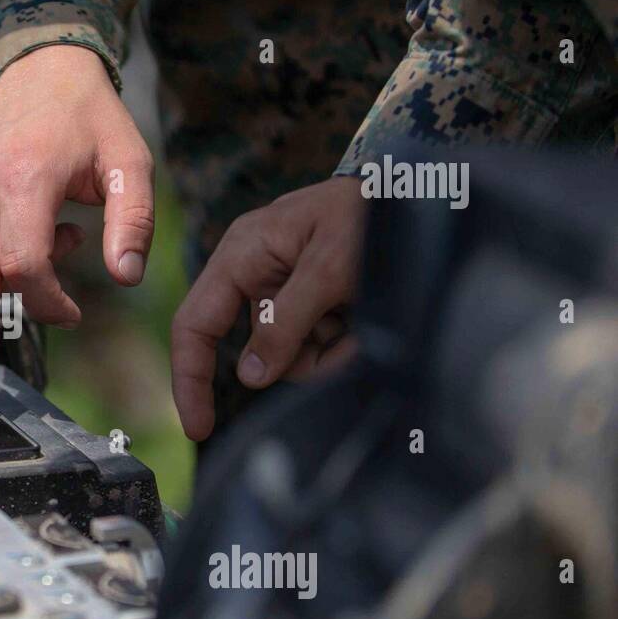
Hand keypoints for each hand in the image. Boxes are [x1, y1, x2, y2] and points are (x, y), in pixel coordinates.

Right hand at [0, 44, 154, 387]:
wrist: (35, 64)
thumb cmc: (88, 116)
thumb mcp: (130, 160)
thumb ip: (134, 220)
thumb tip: (126, 278)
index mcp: (25, 176)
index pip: (23, 261)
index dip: (48, 300)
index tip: (75, 312)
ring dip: (10, 286)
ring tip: (67, 240)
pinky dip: (5, 257)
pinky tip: (48, 226)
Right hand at [171, 175, 365, 440]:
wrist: (428, 190)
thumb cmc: (373, 212)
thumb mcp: (329, 267)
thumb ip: (286, 323)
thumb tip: (250, 377)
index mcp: (242, 255)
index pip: (195, 324)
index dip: (190, 378)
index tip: (199, 428)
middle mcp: (257, 275)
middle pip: (255, 350)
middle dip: (300, 357)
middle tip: (346, 336)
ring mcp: (288, 291)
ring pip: (292, 357)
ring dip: (332, 351)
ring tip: (366, 315)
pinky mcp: (317, 303)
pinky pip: (319, 347)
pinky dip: (346, 342)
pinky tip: (368, 315)